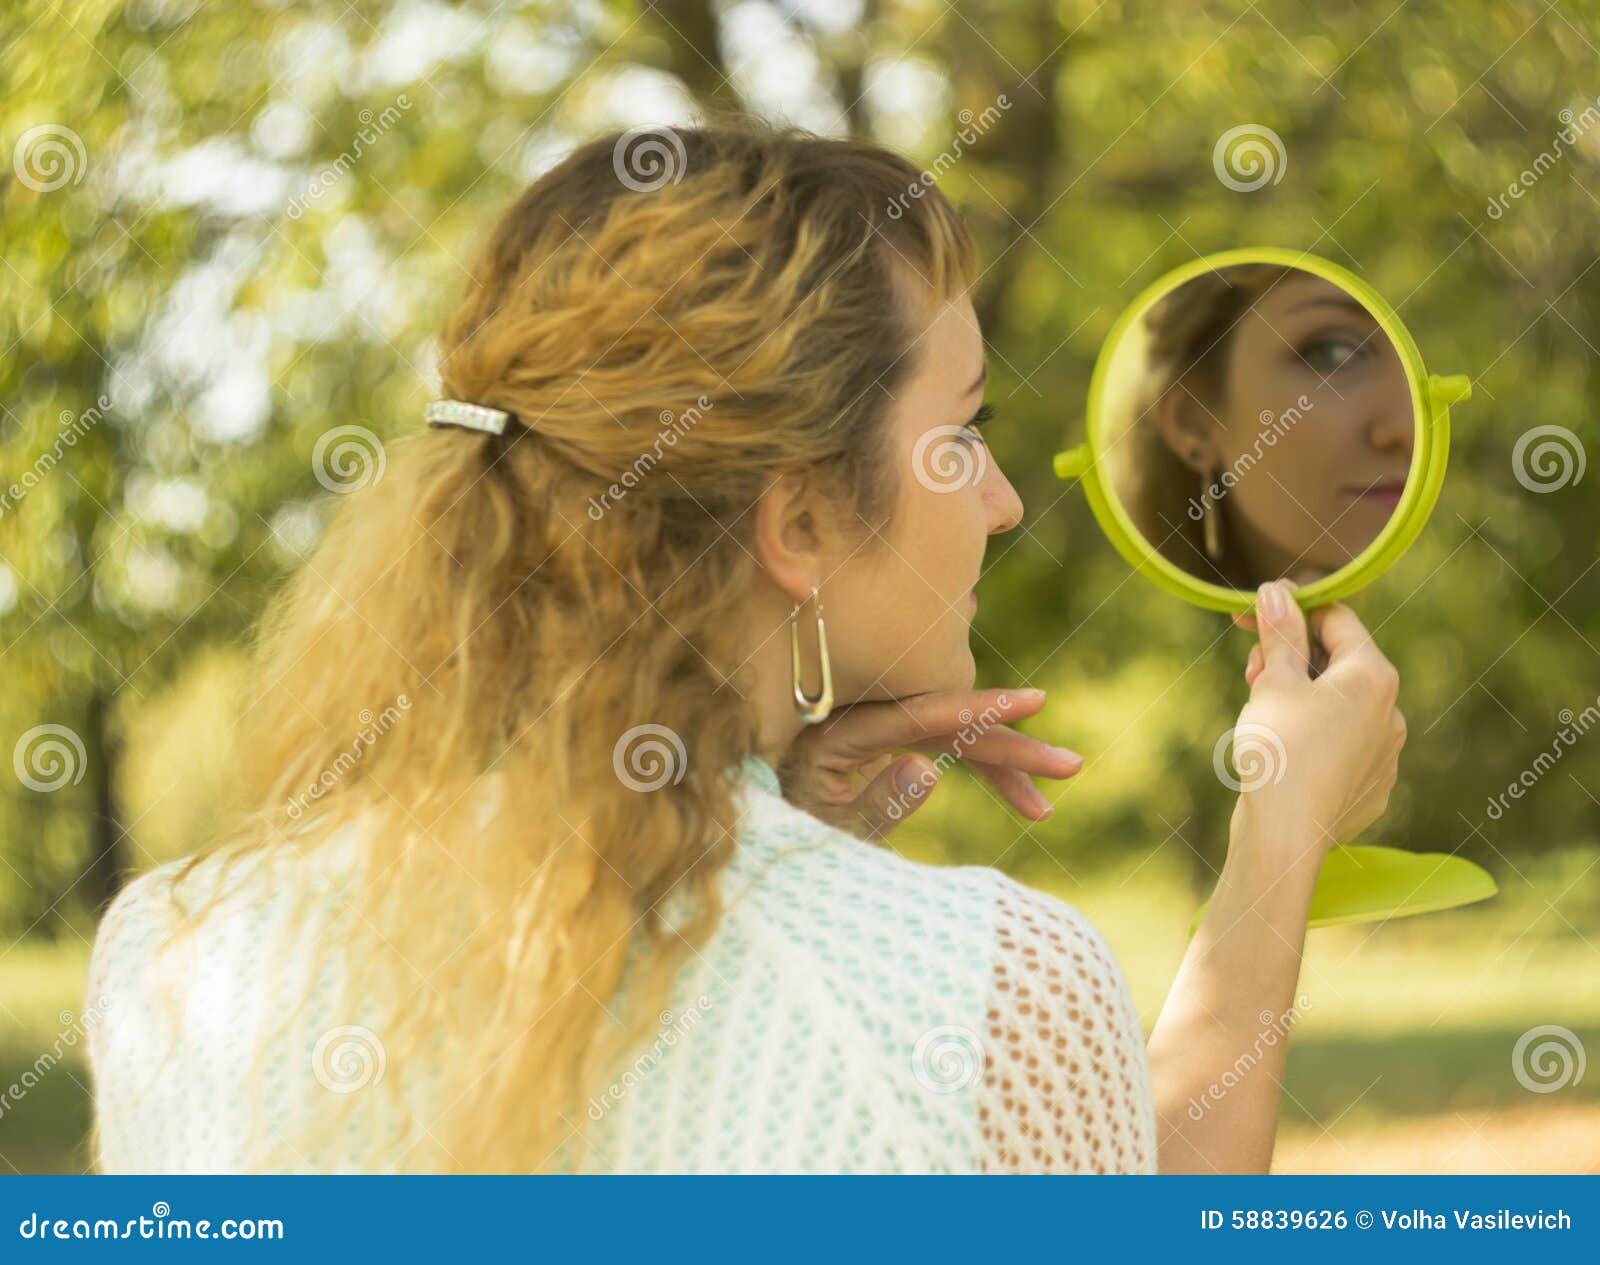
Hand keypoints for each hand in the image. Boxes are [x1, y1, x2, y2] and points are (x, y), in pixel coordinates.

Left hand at [774, 687, 1083, 840]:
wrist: (762, 836)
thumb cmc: (790, 835)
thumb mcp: (829, 833)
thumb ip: (876, 804)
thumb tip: (929, 767)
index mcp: (840, 730)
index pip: (921, 713)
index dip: (979, 707)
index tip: (1034, 701)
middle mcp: (863, 717)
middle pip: (949, 722)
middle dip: (1009, 748)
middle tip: (1070, 766)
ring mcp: (878, 725)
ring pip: (955, 736)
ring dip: (1001, 767)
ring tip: (1047, 803)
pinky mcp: (891, 738)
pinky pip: (947, 746)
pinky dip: (982, 773)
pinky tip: (1023, 799)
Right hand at [1224, 580, 1405, 863]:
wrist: (1286, 836)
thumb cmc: (1279, 750)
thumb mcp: (1272, 680)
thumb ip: (1279, 632)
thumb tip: (1278, 590)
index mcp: (1373, 676)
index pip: (1335, 619)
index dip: (1290, 611)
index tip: (1251, 617)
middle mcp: (1392, 711)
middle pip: (1337, 663)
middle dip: (1290, 660)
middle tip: (1251, 675)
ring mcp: (1386, 753)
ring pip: (1339, 707)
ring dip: (1300, 699)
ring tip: (1262, 717)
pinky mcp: (1372, 787)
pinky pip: (1341, 747)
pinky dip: (1312, 738)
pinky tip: (1283, 756)